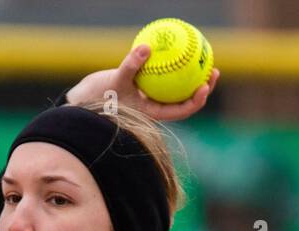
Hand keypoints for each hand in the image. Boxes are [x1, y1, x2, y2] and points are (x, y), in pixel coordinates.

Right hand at [64, 44, 218, 122]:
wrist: (86, 101)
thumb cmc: (99, 96)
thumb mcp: (115, 81)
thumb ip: (130, 66)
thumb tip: (145, 47)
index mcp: (153, 114)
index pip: (180, 110)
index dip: (195, 101)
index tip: (204, 87)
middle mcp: (156, 108)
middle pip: (185, 100)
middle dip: (202, 87)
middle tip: (213, 70)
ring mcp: (153, 99)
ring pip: (177, 88)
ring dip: (192, 75)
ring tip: (203, 58)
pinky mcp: (148, 88)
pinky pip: (165, 76)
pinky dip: (173, 66)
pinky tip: (179, 48)